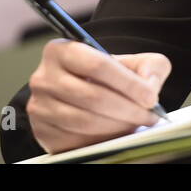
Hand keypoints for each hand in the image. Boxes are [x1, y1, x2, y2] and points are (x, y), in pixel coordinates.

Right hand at [26, 39, 171, 153]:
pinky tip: (116, 134)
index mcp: (62, 50)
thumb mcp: (129, 62)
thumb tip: (149, 84)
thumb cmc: (106, 77)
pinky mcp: (42, 131)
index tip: (150, 97)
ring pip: (85, 121)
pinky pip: (75, 141)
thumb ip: (148, 65)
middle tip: (149, 116)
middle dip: (128, 109)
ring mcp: (40, 106)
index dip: (128, 83)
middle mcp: (44, 77)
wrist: (80, 95)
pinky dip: (101, 141)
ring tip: (136, 124)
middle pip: (93, 96)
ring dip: (117, 127)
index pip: (97, 65)